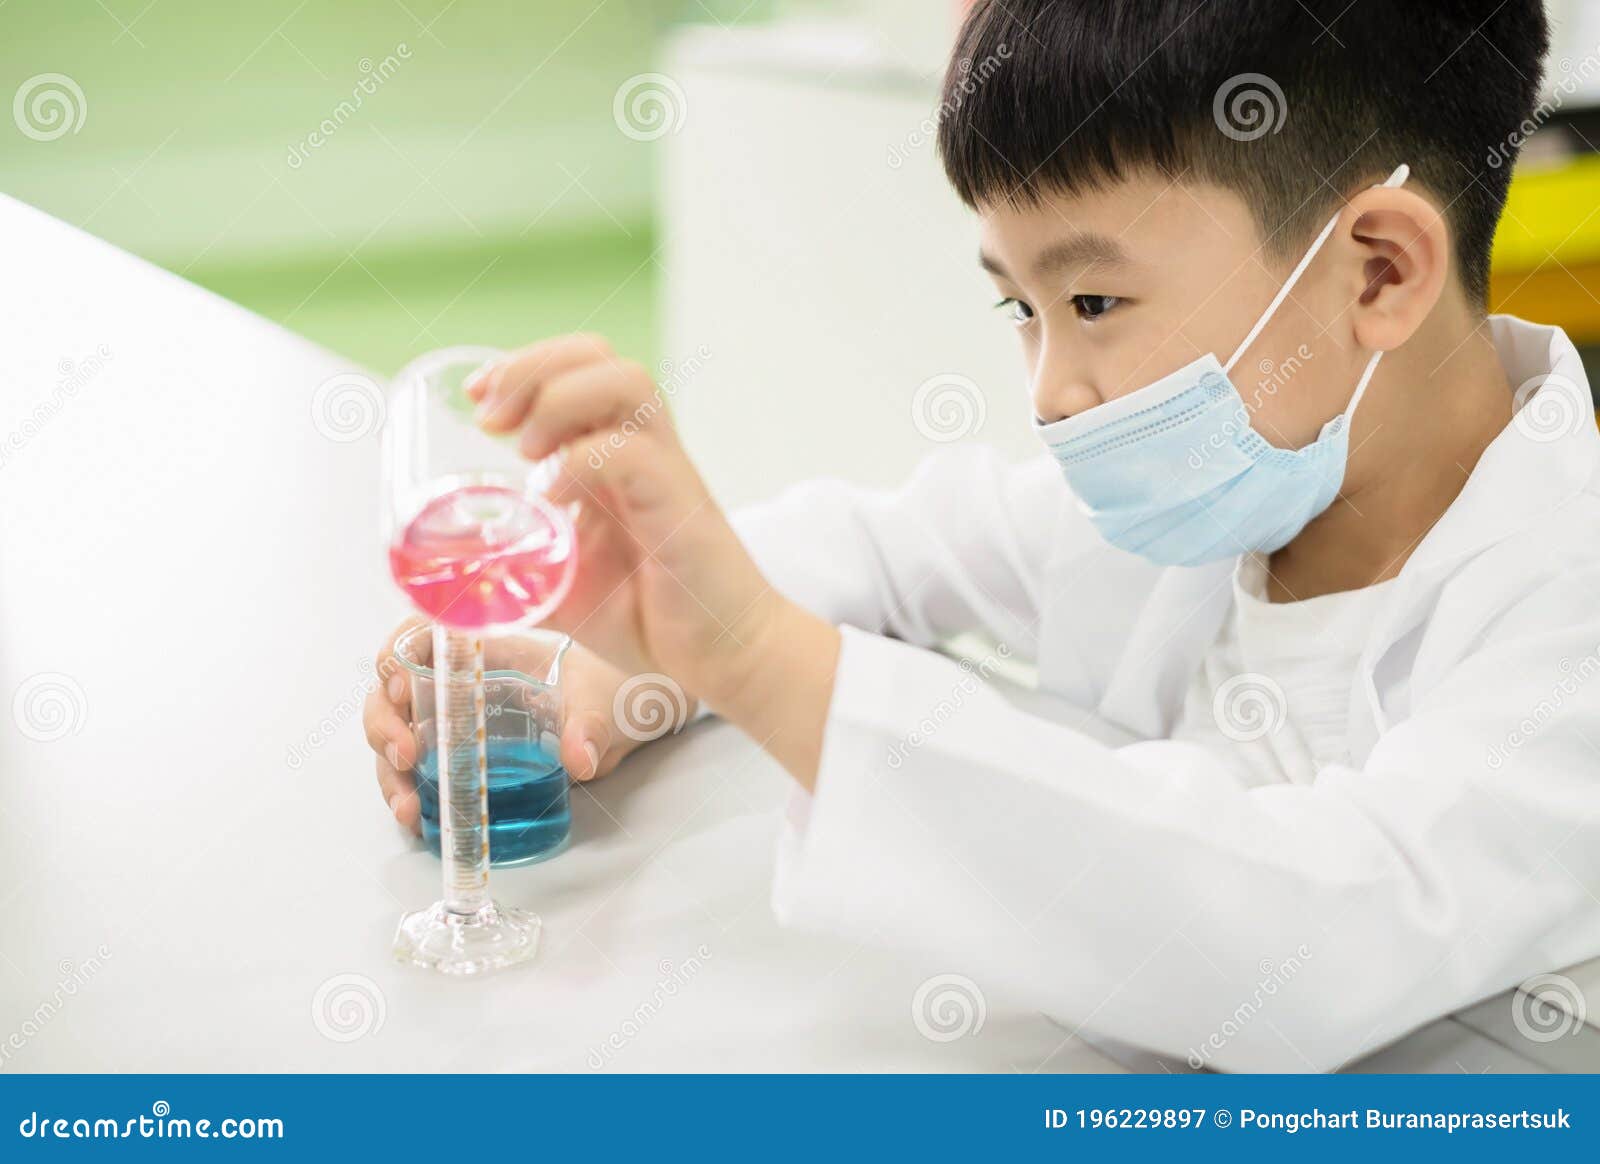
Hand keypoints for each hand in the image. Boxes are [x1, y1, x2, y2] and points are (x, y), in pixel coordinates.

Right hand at [363, 615, 652, 833]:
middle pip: (392, 689)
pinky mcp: (452, 757)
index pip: (421, 634)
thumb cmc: (602, 692)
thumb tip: (581, 759)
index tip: (400, 686)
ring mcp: (449, 719)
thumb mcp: (599, 702)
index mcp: (484, 647)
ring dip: (389, 769)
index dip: (397, 654)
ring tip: (407, 805)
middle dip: (386, 722)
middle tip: (406, 755)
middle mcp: (455, 680)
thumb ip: (589, 725)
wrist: (616, 720)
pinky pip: (411, 770)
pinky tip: (413, 818)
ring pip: (394, 734)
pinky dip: (404, 792)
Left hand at [465, 334, 779, 706]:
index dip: (524, 367)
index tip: (478, 398)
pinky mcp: (680, 505)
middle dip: (531, 369)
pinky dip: (581, 462)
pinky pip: (633, 453)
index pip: (579, 368)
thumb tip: (449, 592)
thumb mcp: (565, 593)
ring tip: (527, 451)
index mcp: (616, 456)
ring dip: (560, 400)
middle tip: (489, 418)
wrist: (724, 656)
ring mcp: (665, 471)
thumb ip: (517, 579)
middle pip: (598, 357)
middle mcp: (644, 449)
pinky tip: (555, 497)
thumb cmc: (654, 619)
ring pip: (624, 381)